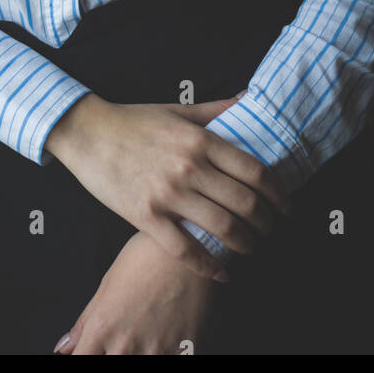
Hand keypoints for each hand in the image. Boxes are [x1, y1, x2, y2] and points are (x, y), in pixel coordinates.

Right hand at [46, 92, 290, 275]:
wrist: (86, 132)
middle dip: (267, 223)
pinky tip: (221, 273)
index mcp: (200, 140)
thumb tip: (248, 98)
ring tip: (251, 249)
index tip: (286, 207)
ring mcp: (168, 193)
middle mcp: (189, 167)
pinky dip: (209, 266)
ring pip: (222, 227)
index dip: (279, 194)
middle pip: (245, 203)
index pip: (255, 172)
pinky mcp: (145, 216)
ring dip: (245, 245)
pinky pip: (185, 249)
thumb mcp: (178, 110)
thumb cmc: (133, 121)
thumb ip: (216, 109)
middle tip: (271, 231)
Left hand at [52, 230, 217, 354]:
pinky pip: (170, 360)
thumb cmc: (146, 256)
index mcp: (103, 327)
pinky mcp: (185, 349)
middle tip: (124, 331)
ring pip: (141, 364)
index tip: (89, 349)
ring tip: (147, 326)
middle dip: (111, 352)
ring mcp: (157, 350)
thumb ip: (85, 322)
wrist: (190, 244)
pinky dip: (165, 351)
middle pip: (110, 364)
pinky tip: (166, 332)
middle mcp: (127, 344)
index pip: (82, 360)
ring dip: (140, 351)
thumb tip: (63, 347)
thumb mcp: (108, 283)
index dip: (84, 355)